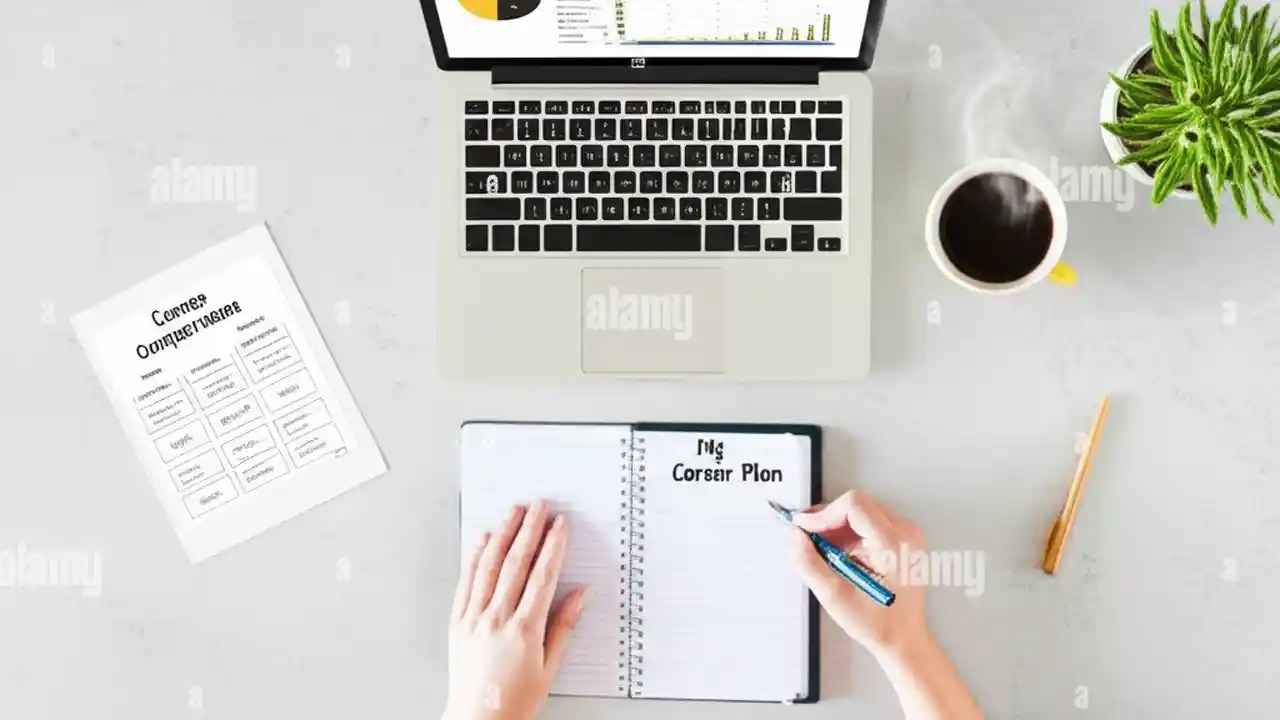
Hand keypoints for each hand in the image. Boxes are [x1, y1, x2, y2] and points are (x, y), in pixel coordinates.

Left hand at [444, 501, 590, 719]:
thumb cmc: (514, 702)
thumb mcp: (549, 668)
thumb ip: (564, 626)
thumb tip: (580, 594)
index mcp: (524, 630)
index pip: (542, 576)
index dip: (553, 546)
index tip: (560, 525)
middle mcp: (496, 619)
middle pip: (516, 563)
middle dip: (530, 529)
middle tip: (540, 506)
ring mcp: (473, 618)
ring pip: (489, 565)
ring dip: (504, 534)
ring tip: (514, 511)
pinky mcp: (457, 622)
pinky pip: (466, 581)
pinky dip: (475, 556)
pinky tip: (484, 538)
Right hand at [787, 490, 926, 658]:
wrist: (904, 639)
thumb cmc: (880, 624)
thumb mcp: (836, 597)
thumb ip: (810, 564)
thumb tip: (794, 537)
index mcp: (893, 545)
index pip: (854, 506)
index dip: (823, 514)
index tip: (804, 528)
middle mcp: (905, 533)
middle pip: (856, 506)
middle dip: (827, 520)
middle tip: (807, 539)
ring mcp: (905, 535)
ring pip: (860, 511)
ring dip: (835, 527)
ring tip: (822, 552)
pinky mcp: (900, 539)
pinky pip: (867, 522)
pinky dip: (847, 533)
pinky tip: (837, 555)